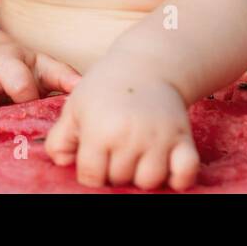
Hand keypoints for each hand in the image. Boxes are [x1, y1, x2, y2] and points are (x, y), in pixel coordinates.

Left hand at [44, 52, 199, 190]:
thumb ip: (60, 138)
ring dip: (142, 175)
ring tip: (138, 157)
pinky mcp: (183, 137)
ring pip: (149, 181)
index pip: (91, 176)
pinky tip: (167, 168)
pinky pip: (186, 172)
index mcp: (100, 129)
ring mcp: (159, 138)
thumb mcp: (75, 106)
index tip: (94, 158)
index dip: (90, 172)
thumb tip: (61, 164)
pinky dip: (179, 178)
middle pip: (119, 180)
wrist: (148, 64)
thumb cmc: (106, 86)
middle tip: (116, 150)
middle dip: (115, 171)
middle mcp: (130, 136)